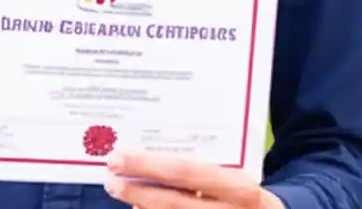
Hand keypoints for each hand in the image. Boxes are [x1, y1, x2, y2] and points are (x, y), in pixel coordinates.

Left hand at [104, 153, 284, 208]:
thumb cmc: (250, 191)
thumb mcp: (235, 174)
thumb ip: (202, 168)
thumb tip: (151, 156)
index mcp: (239, 189)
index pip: (186, 172)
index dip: (147, 165)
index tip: (118, 157)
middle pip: (174, 205)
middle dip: (137, 192)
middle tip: (111, 180)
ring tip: (125, 195)